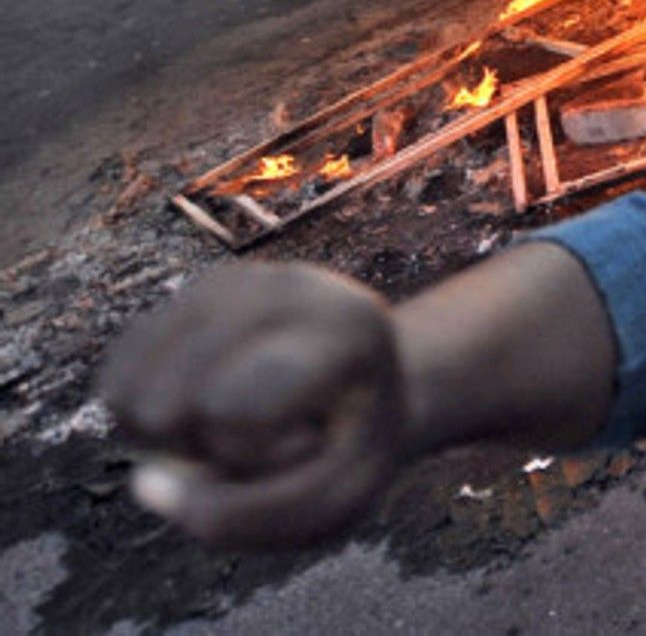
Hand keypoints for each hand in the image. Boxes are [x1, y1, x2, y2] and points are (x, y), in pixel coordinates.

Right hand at [100, 263, 406, 547]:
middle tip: (272, 438)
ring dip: (173, 439)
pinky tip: (203, 408)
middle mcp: (285, 286)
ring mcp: (231, 282)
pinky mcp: (186, 296)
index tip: (312, 439)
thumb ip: (246, 516)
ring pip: (130, 398)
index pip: (237, 408)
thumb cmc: (353, 447)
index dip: (255, 454)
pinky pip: (117, 383)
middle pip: (171, 409)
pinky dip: (145, 420)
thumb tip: (145, 483)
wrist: (373, 384)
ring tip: (239, 422)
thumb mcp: (331, 502)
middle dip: (205, 451)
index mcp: (344, 325)